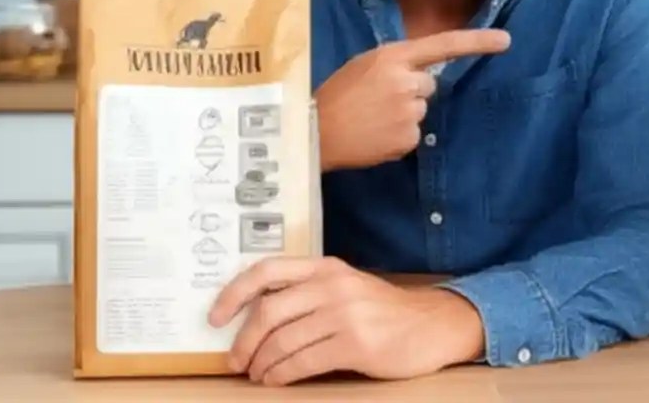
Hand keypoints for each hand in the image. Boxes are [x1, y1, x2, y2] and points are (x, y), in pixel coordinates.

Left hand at [208, 257, 484, 384]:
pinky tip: (277, 380)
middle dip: (244, 341)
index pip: (267, 270)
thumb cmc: (384, 310)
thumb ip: (309, 292)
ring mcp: (346, 315)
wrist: (433, 325)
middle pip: (268, 312)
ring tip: (258, 374)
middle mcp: (333, 286)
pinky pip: (303, 362)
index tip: (215, 316)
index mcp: (326, 268)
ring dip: (262, 364)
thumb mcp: (347, 287)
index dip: (233, 293)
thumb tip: (257, 318)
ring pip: (282, 341)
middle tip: (235, 360)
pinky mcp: (356, 345)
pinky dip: (282, 375)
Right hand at [315, 28, 510, 169]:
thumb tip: (422, 75)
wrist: (314, 132)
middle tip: (378, 100)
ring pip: (421, 110)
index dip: (476, 42)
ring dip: (404, 114)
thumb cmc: (336, 95)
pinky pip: (414, 134)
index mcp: (392, 57)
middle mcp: (406, 81)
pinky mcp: (409, 138)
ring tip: (373, 118)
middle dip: (411, 91)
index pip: (443, 45)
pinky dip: (399, 136)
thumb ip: (396, 65)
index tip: (505, 41)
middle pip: (429, 84)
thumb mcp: (365, 65)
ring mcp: (409, 111)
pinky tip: (376, 134)